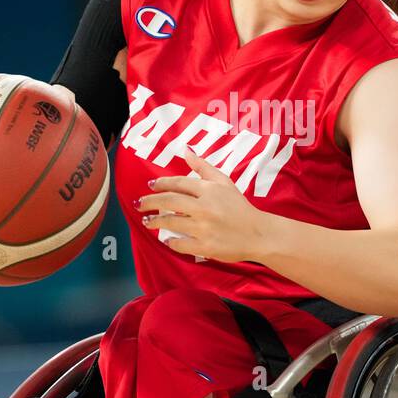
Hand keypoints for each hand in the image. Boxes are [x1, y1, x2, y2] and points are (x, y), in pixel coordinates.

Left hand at [134, 150, 270, 263]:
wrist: (258, 234)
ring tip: (147, 222)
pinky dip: (171, 242)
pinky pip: (181, 244)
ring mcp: (204, 228)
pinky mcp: (205, 246)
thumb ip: (203, 166)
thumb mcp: (224, 182)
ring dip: (155, 222)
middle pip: (169, 202)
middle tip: (139, 205)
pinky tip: (166, 239)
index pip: (178, 184)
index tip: (150, 185)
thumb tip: (185, 150)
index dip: (161, 183)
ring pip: (171, 223)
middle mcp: (205, 207)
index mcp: (209, 190)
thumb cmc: (240, 207)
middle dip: (150, 202)